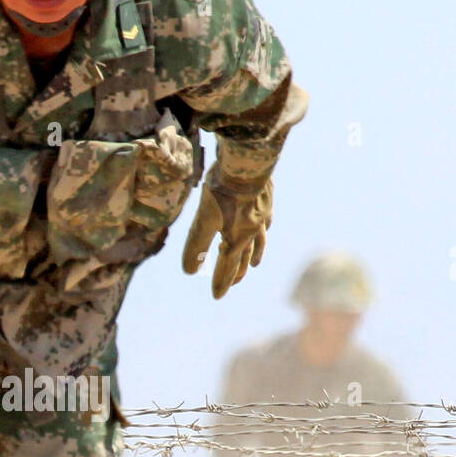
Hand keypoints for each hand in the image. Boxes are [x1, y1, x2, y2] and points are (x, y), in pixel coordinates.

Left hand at [182, 176, 272, 298]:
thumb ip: (197, 245)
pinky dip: (264, 228)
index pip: (227, 266)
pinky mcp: (265, 198)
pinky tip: (265, 225)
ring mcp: (261, 214)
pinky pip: (266, 219)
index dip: (221, 281)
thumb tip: (189, 271)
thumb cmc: (223, 191)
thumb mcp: (204, 219)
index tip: (217, 296)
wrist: (247, 160)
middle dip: (237, 272)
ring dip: (255, 254)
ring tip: (256, 264)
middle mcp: (252, 230)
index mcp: (237, 238)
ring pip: (259, 240)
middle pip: (244, 257)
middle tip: (233, 283)